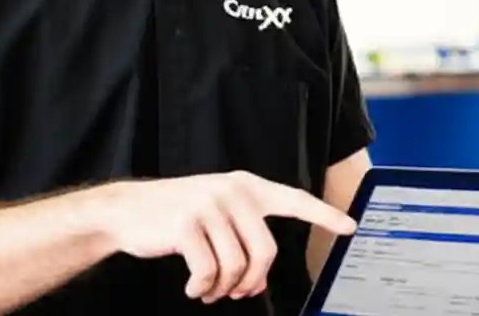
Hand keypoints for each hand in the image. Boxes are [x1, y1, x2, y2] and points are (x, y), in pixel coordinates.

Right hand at [102, 171, 356, 303]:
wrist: (127, 210)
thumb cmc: (176, 216)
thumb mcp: (215, 214)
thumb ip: (243, 235)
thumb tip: (258, 280)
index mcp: (245, 186)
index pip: (293, 199)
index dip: (324, 214)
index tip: (350, 226)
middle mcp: (231, 191)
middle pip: (265, 252)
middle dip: (251, 282)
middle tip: (234, 293)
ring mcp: (208, 206)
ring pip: (236, 268)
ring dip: (222, 289)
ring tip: (207, 289)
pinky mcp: (186, 225)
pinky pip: (208, 272)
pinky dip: (201, 289)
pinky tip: (193, 287)